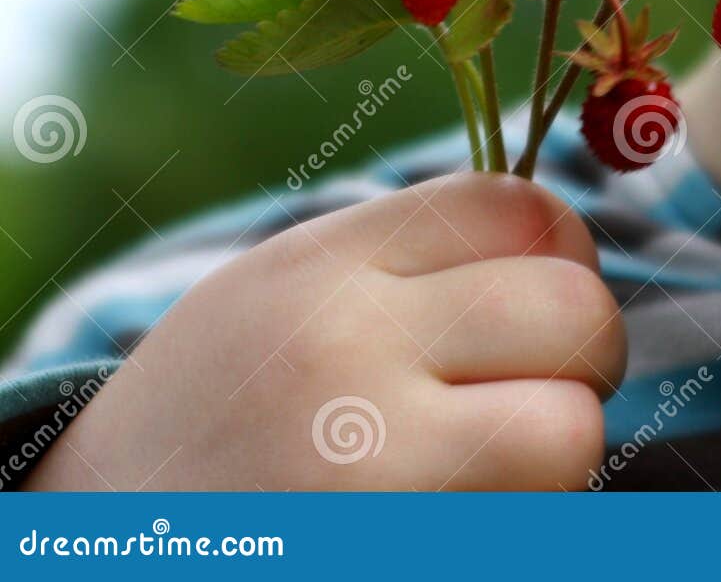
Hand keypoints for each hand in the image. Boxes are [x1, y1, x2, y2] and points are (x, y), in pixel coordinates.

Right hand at [27, 173, 623, 489]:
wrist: (97, 543)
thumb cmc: (221, 413)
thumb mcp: (285, 293)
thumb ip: (412, 259)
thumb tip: (569, 243)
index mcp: (324, 266)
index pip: (521, 208)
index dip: (565, 253)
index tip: (544, 300)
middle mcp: (348, 352)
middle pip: (577, 314)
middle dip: (587, 356)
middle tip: (542, 390)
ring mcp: (371, 471)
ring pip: (573, 435)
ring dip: (558, 454)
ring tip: (493, 464)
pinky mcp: (404, 556)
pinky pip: (532, 527)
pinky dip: (521, 522)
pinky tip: (453, 517)